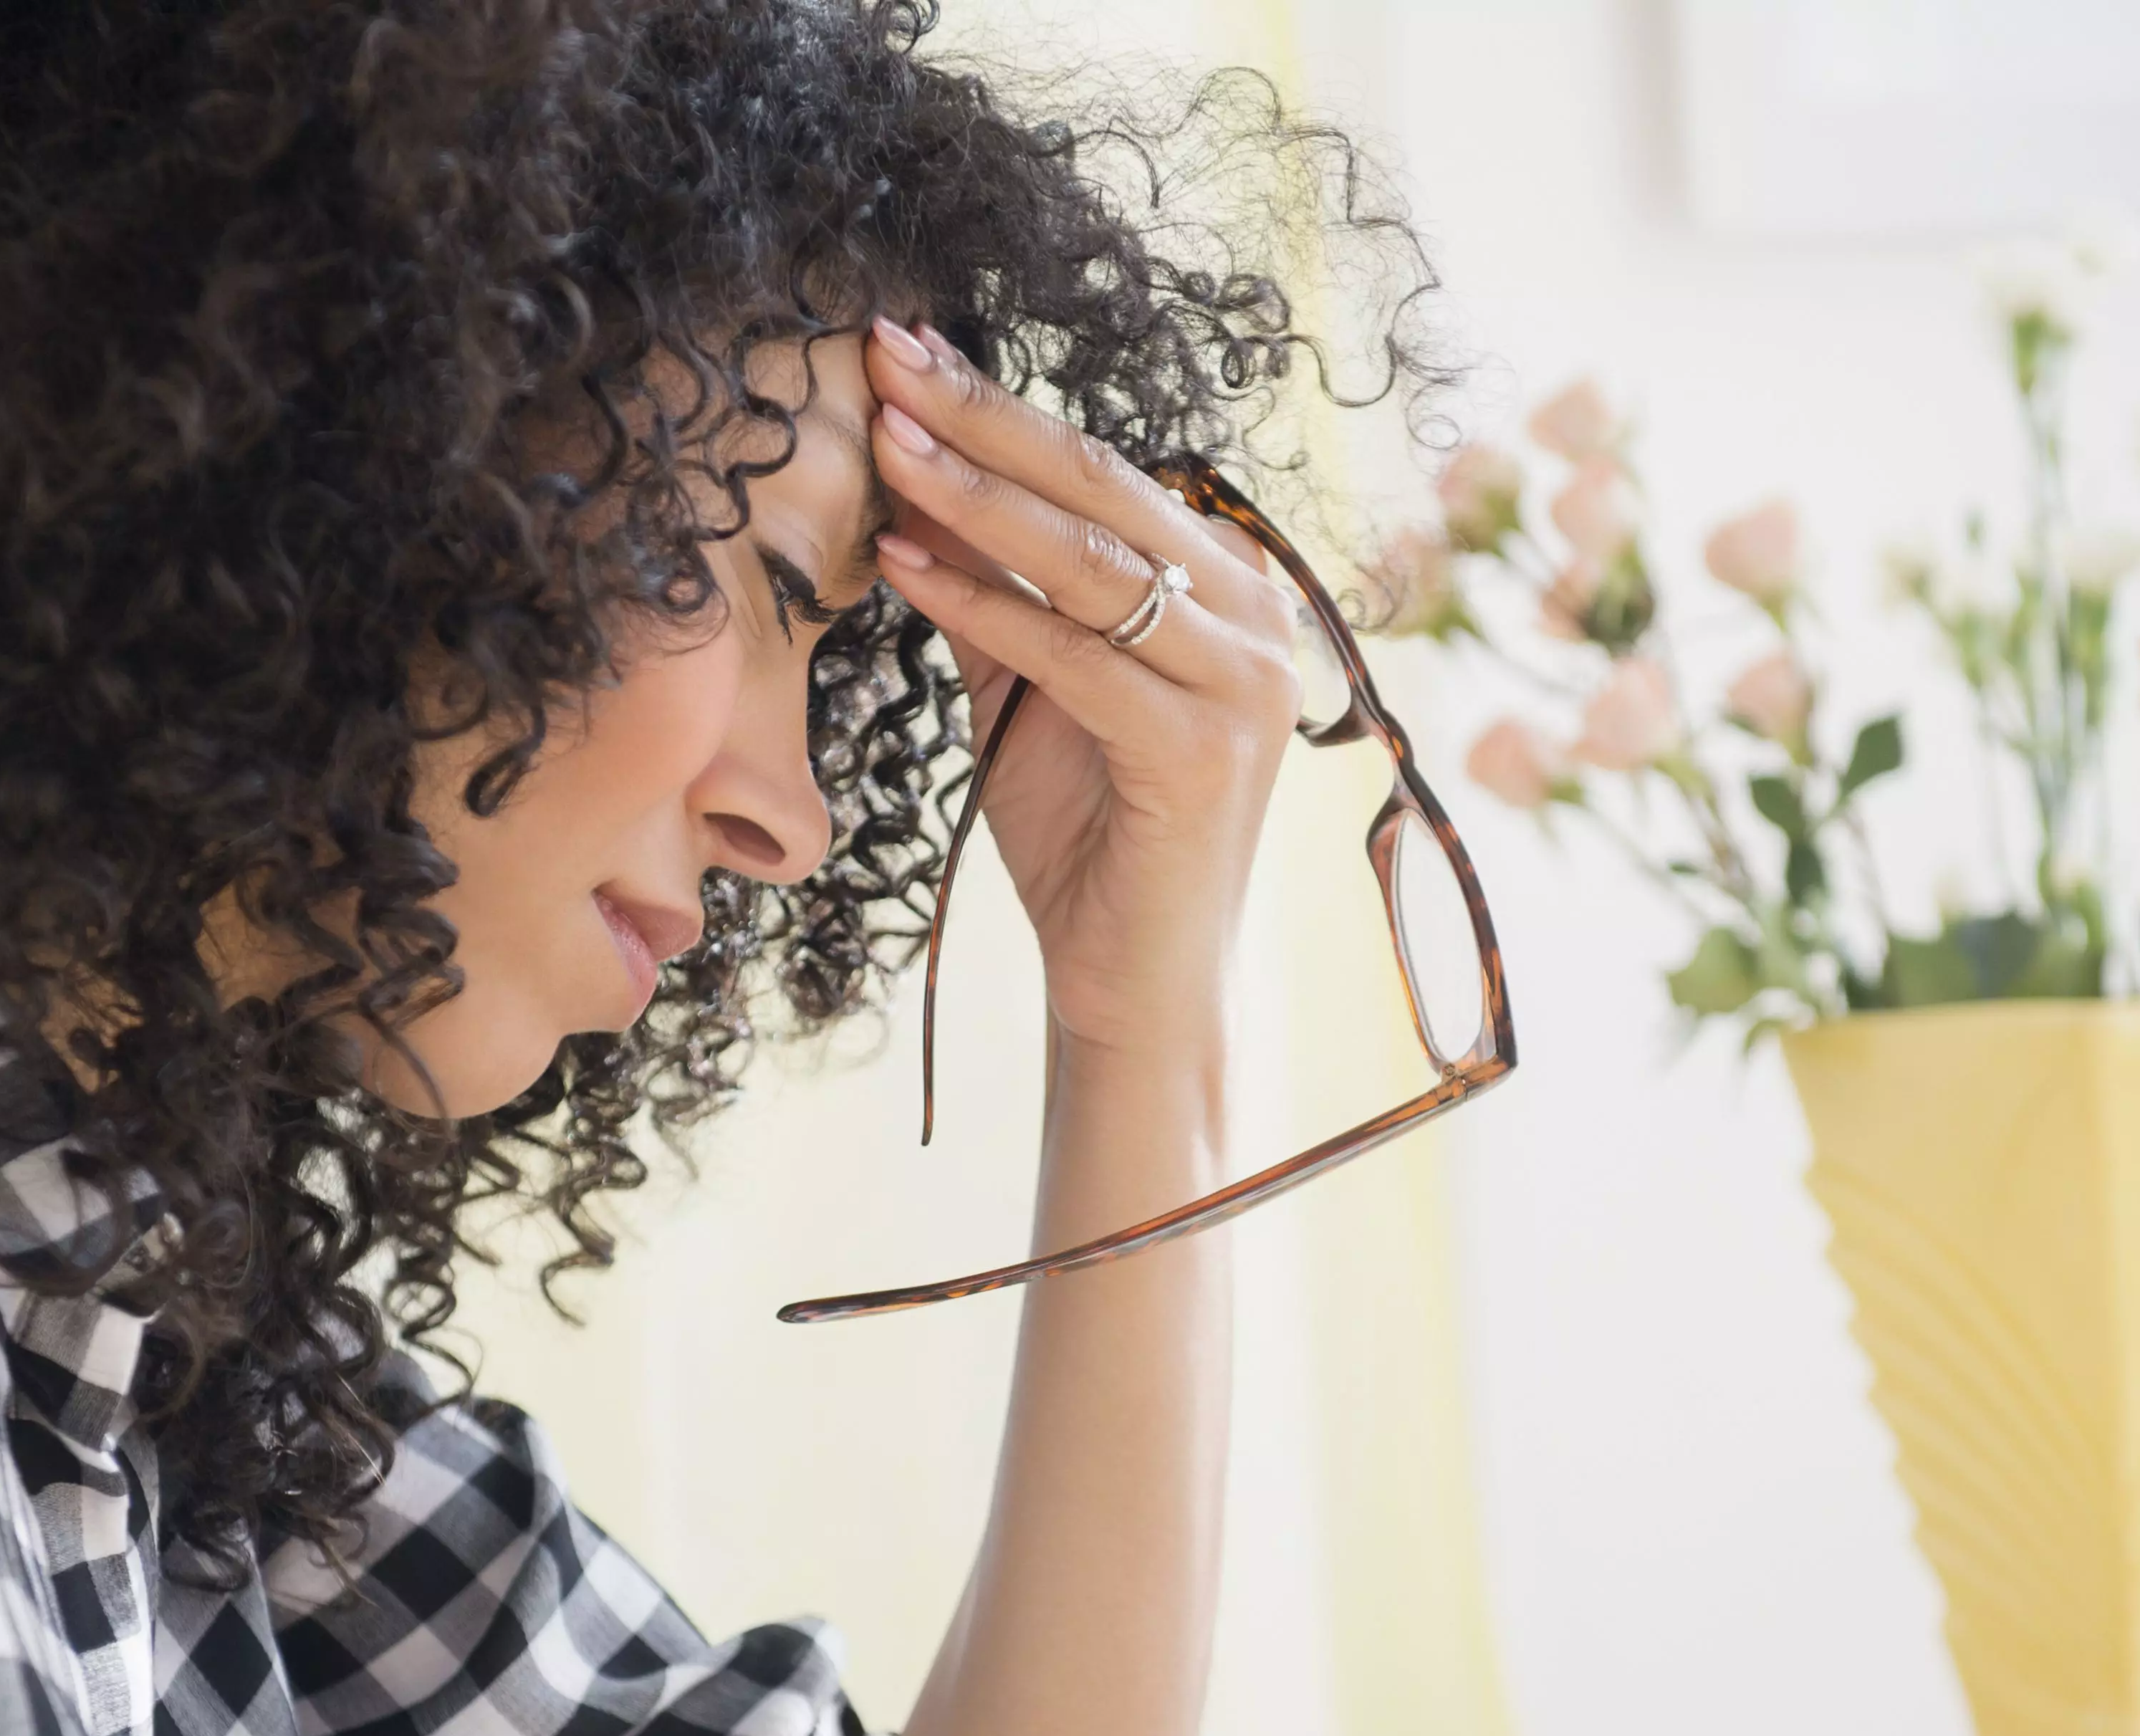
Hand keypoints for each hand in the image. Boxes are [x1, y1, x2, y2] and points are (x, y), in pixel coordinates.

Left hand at [864, 317, 1302, 1067]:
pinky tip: (903, 564)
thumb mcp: (1022, 684)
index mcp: (1225, 589)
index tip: (899, 351)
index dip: (998, 410)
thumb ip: (985, 585)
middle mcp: (1255, 620)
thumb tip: (907, 473)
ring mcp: (1243, 684)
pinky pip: (1078, 656)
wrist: (1131, 980)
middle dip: (985, 419)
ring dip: (976, 497)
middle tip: (887, 353)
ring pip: (1094, 563)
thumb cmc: (1087, 834)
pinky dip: (985, 606)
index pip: (1101, 474)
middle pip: (1103, 491)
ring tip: (884, 441)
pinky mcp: (1205, 750)